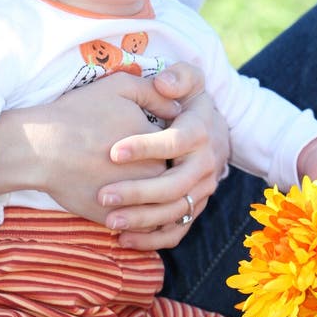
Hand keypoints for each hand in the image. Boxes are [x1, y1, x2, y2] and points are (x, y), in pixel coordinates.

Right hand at [0, 72, 181, 222]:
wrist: (41, 148)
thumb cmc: (80, 112)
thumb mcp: (122, 86)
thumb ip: (156, 94)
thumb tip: (178, 107)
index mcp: (158, 145)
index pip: (180, 148)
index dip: (174, 143)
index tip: (167, 138)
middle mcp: (150, 176)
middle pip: (173, 178)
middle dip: (172, 174)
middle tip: (168, 169)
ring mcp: (132, 202)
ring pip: (160, 208)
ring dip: (161, 203)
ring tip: (154, 194)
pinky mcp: (111, 220)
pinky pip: (139, 229)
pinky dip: (142, 226)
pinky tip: (137, 214)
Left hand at [99, 63, 229, 249]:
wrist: (212, 129)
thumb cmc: (189, 101)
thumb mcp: (190, 80)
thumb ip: (179, 76)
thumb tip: (164, 84)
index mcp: (201, 132)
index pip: (175, 142)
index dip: (145, 147)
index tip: (113, 152)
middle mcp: (206, 164)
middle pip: (174, 185)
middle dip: (138, 193)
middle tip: (104, 195)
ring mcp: (202, 189)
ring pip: (175, 212)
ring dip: (142, 220)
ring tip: (109, 220)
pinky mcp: (195, 207)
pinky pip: (177, 231)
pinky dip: (152, 240)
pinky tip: (123, 239)